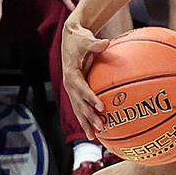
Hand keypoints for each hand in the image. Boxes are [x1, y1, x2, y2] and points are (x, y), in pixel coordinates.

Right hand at [62, 17, 111, 137]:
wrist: (70, 38)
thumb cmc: (79, 38)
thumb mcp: (85, 39)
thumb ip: (95, 43)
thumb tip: (106, 42)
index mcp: (71, 73)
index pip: (81, 88)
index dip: (90, 98)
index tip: (101, 107)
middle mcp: (69, 84)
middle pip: (79, 103)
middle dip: (89, 116)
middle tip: (101, 126)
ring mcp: (71, 89)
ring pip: (78, 109)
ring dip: (86, 122)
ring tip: (94, 136)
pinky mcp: (74, 91)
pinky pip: (80, 107)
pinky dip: (85, 118)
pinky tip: (93, 130)